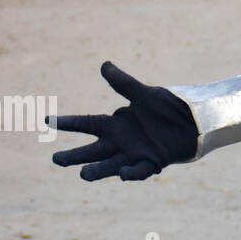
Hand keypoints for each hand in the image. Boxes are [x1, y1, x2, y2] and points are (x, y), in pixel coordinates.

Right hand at [49, 62, 197, 180]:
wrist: (193, 120)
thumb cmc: (167, 107)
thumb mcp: (144, 93)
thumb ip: (123, 83)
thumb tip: (104, 65)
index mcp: (115, 124)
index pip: (86, 123)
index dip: (67, 122)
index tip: (47, 119)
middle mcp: (119, 142)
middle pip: (92, 150)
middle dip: (74, 156)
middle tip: (56, 159)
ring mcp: (134, 154)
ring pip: (109, 165)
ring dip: (97, 170)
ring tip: (82, 174)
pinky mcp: (152, 162)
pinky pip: (138, 170)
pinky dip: (130, 172)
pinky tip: (123, 172)